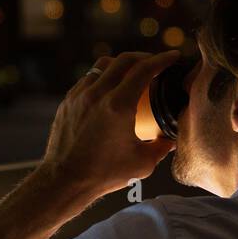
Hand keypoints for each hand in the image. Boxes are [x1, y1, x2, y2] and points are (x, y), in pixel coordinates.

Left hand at [42, 50, 179, 198]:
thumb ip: (162, 147)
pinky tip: (108, 88)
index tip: (173, 57)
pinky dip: (102, 77)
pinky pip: (87, 79)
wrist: (64, 181)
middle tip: (154, 63)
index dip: (162, 60)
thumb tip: (172, 139)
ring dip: (120, 65)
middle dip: (143, 57)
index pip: (144, 70)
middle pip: (123, 60)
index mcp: (118, 106)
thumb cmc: (102, 175)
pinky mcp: (67, 102)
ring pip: (102, 66)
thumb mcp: (142, 163)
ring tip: (131, 73)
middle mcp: (97, 95)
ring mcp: (79, 96)